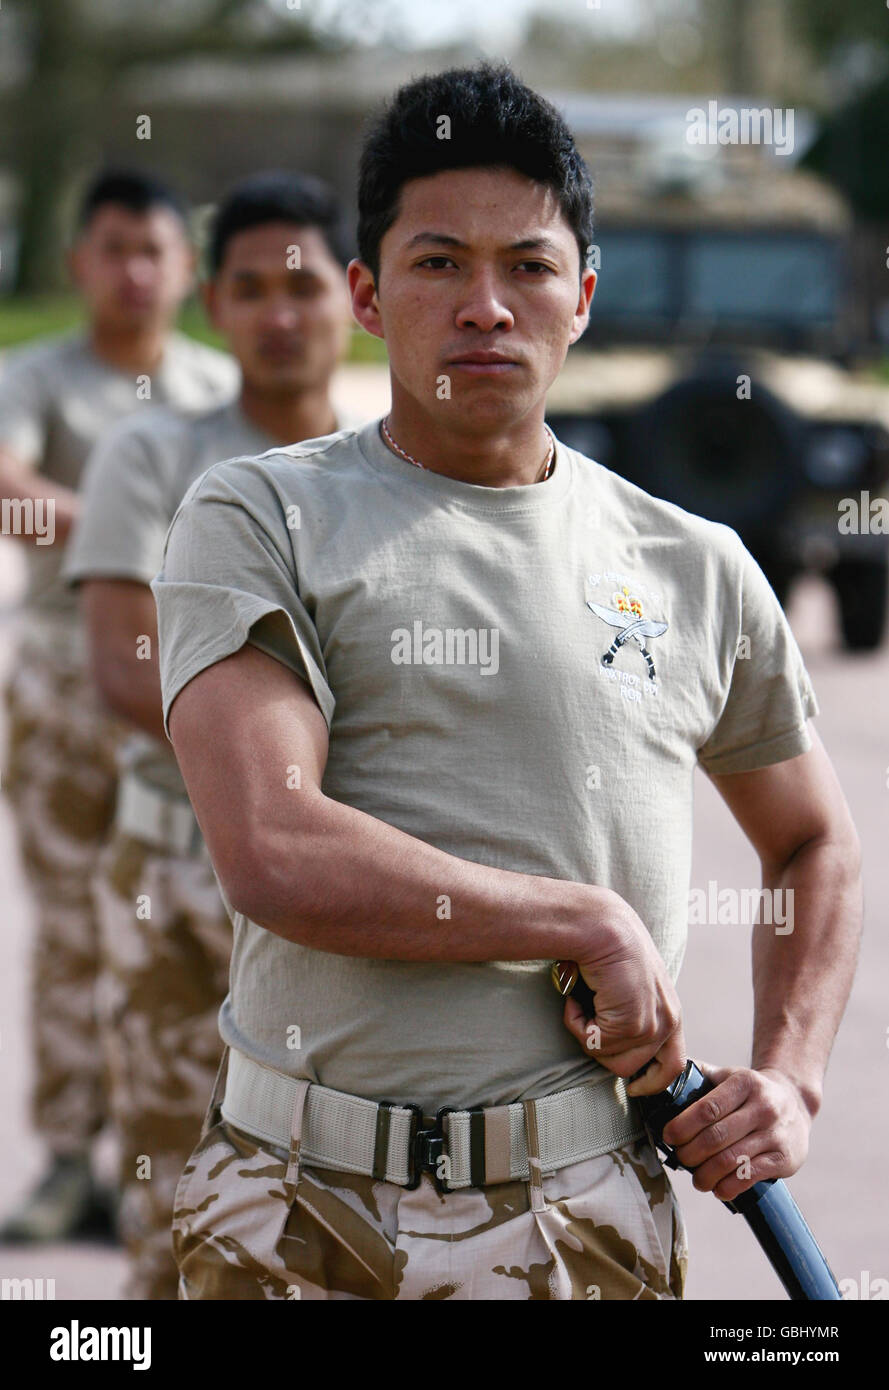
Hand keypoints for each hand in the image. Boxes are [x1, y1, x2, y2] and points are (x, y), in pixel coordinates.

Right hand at [559, 891, 685, 1094]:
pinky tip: (577, 996)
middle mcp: (669, 1021)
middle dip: (603, 1053)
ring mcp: (653, 1025)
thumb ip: (633, 1014)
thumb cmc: (608, 949)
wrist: (602, 927)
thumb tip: (611, 1043)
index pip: (674, 1065)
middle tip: (586, 1025)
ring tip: (582, 1001)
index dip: (652, 1083)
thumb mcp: (631, 988)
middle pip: (632, 1069)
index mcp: (671, 1013)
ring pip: (608, 1058)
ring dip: (586, 1033)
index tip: (634, 1089)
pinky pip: (592, 1043)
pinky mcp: (633, 1025)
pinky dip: (575, 1021)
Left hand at [660, 1061, 813, 1200]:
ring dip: (706, 1175)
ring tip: (697, 1179)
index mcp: (744, 1083)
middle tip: (680, 1159)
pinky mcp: (785, 1158)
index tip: (668, 1136)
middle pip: (716, 1137)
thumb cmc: (750, 1092)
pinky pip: (750, 1176)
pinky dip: (729, 1187)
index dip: (683, 1126)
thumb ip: (698, 1077)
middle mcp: (763, 1107)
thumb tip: (660, 1081)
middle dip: (690, 1153)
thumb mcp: (729, 1076)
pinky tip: (718, 1189)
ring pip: (731, 1160)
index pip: (708, 1108)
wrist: (796, 1103)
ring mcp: (775, 1134)